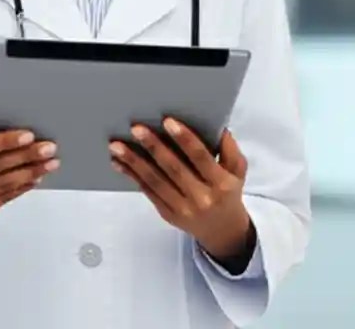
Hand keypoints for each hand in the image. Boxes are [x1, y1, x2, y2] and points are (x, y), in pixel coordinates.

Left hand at [109, 119, 253, 265]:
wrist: (222, 232)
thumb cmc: (228, 193)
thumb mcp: (237, 171)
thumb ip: (229, 149)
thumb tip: (218, 126)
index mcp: (221, 184)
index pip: (201, 157)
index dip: (184, 139)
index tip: (168, 121)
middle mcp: (201, 198)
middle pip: (173, 169)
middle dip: (153, 147)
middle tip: (136, 129)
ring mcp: (183, 208)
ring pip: (155, 181)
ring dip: (134, 162)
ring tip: (117, 146)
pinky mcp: (167, 214)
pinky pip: (148, 192)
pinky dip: (132, 176)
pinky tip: (118, 163)